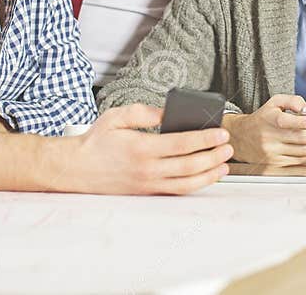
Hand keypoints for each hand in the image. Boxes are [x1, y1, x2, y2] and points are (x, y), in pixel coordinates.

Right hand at [73, 104, 231, 194]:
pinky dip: (195, 186)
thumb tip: (168, 113)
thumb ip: (144, 112)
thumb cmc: (96, 141)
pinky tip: (206, 177)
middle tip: (228, 147)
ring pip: (187, 184)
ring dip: (210, 175)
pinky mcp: (146, 192)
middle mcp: (147, 169)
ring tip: (225, 165)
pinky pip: (176, 192)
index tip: (221, 133)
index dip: (205, 139)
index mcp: (142, 148)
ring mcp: (148, 184)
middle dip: (214, 156)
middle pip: (190, 165)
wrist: (76, 169)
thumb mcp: (117, 116)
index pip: (182, 144)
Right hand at [222, 94, 305, 164]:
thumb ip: (292, 100)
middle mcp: (270, 137)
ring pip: (302, 151)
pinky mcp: (276, 163)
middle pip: (300, 139)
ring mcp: (273, 152)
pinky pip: (299, 160)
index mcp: (270, 119)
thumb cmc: (262, 118)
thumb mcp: (273, 102)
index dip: (300, 122)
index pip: (285, 121)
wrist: (241, 138)